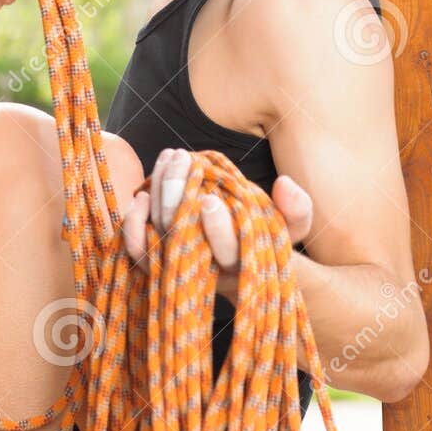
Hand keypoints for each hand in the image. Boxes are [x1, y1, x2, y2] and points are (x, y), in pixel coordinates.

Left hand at [121, 147, 312, 298]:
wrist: (245, 271)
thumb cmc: (268, 242)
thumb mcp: (292, 228)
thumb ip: (297, 210)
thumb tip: (285, 185)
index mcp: (243, 266)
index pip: (228, 254)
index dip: (217, 230)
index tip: (210, 199)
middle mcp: (208, 271)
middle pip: (184, 242)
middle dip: (177, 197)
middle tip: (182, 159)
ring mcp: (182, 268)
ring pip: (159, 239)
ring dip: (157, 197)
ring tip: (168, 160)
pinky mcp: (160, 263)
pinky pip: (139, 252)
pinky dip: (134, 225)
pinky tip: (142, 194)